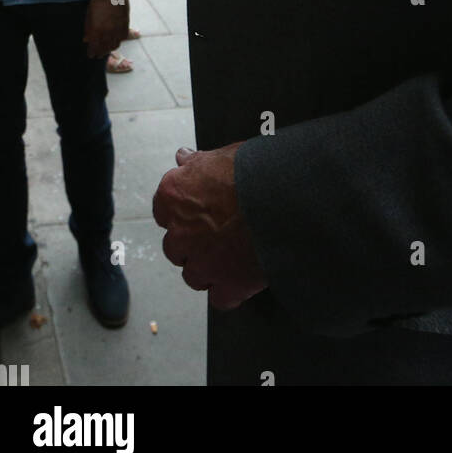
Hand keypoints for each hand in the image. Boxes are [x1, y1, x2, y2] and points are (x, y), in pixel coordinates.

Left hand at [84, 0, 129, 57]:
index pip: (94, 47)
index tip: (91, 56)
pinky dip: (119, 40)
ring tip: (107, 49)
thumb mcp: (89, 15)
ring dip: (110, 48)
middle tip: (98, 55)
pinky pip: (123, 37)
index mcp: (97, 30)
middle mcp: (108, 32)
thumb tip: (86, 40)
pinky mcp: (125, 24)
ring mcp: (118, 28)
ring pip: (115, 44)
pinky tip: (116, 40)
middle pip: (105, 48)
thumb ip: (87, 29)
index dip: (92, 53)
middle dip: (100, 53)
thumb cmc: (98, 1)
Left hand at [152, 143, 267, 310]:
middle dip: (193, 242)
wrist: (288, 197)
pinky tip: (244, 276)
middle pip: (176, 246)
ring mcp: (201, 262)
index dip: (183, 212)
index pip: (163, 210)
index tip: (199, 210)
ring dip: (208, 268)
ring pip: (193, 275)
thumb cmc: (257, 171)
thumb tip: (182, 157)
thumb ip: (198, 162)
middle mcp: (180, 231)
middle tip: (221, 231)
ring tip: (236, 253)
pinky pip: (219, 297)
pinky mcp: (225, 286)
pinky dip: (230, 291)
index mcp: (174, 195)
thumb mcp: (225, 155)